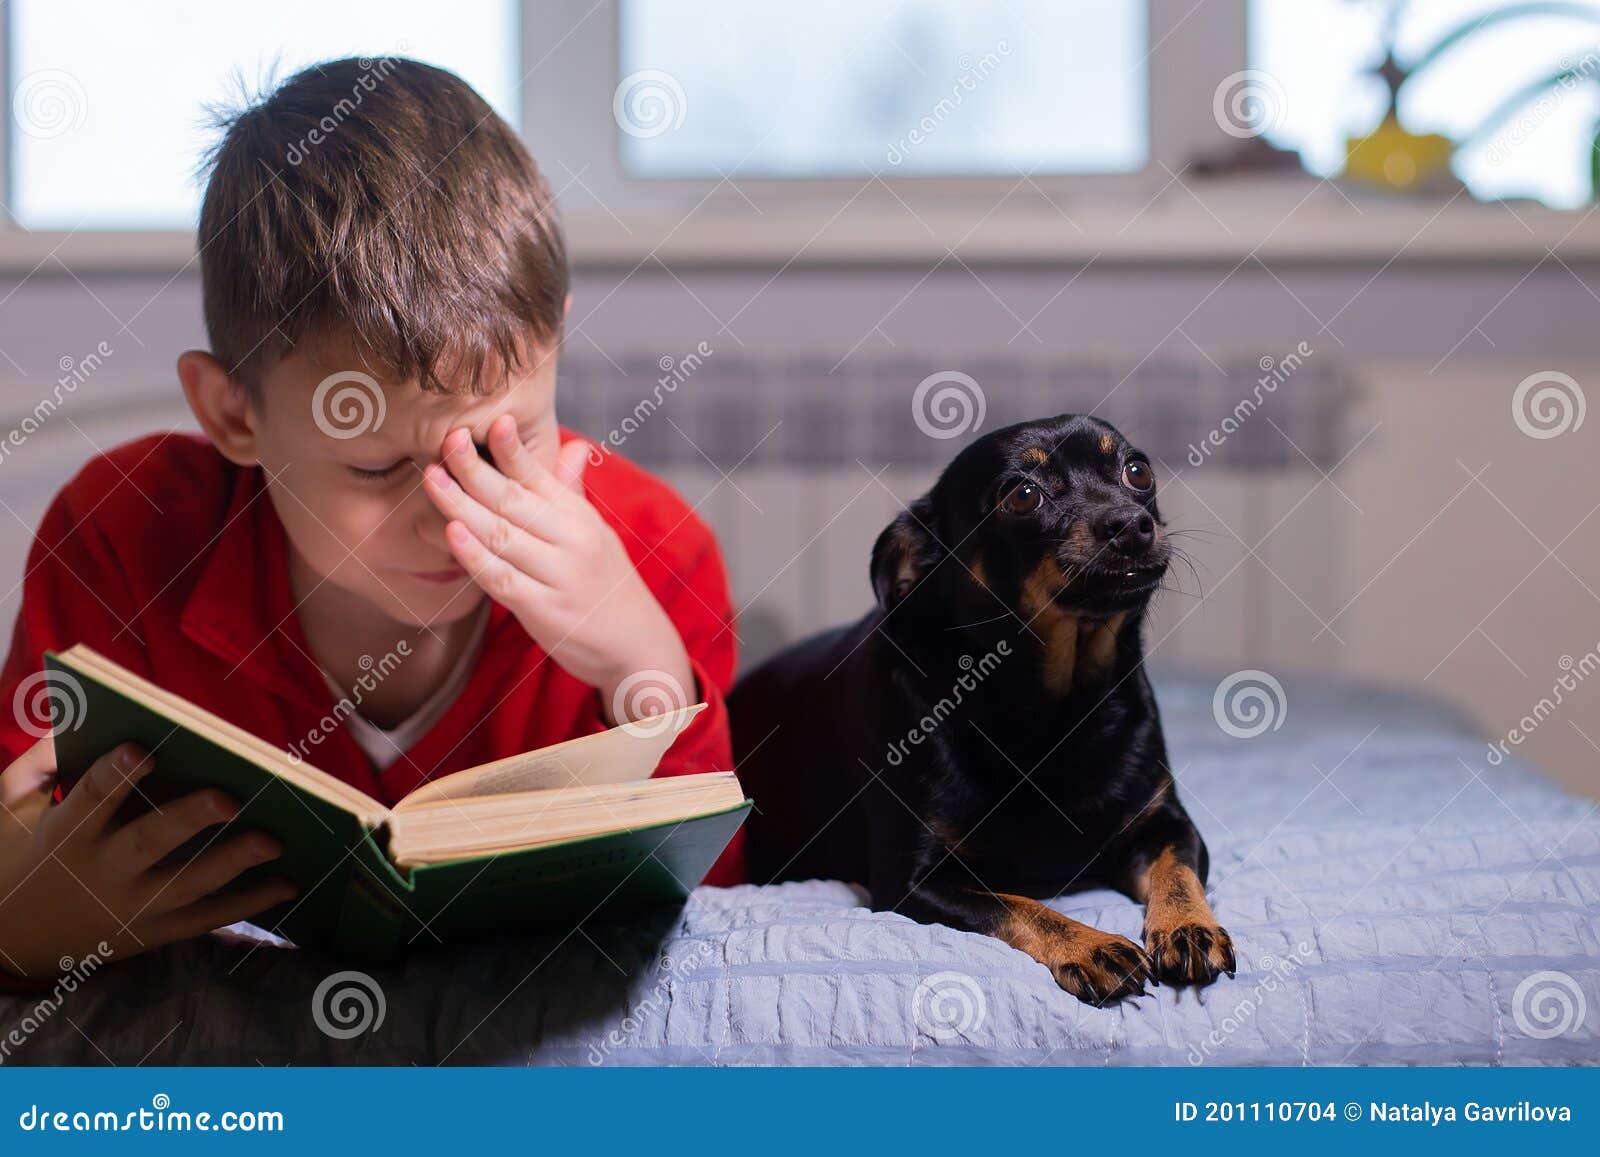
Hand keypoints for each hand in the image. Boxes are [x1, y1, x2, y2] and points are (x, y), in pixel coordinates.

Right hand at [0, 737, 296, 980]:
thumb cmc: (13, 858)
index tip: (143, 747)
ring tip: (274, 841)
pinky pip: (206, 919)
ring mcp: (131, 907)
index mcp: (66, 835)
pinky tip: (286, 886)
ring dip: (233, 863)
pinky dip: (248, 904)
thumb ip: (42, 763)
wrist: (9, 943)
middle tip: (229, 798)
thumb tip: (81, 717)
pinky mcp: (153, 932)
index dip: (116, 774)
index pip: (91, 799)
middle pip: (149, 844)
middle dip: (189, 820)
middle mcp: (102, 873)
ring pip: (187, 885)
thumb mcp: (10, 808)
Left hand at [422, 416, 695, 723]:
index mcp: (580, 518)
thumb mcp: (596, 534)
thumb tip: (574, 446)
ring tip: (431, 478)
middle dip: (474, 468)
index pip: (541, 475)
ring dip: (462, 505)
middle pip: (514, 499)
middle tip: (445, 441)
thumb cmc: (607, 586)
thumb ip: (571, 493)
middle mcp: (573, 541)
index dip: (513, 448)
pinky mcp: (546, 610)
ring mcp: (560, 576)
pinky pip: (503, 578)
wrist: (638, 647)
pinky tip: (452, 533)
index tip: (489, 421)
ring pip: (502, 534)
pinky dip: (475, 556)